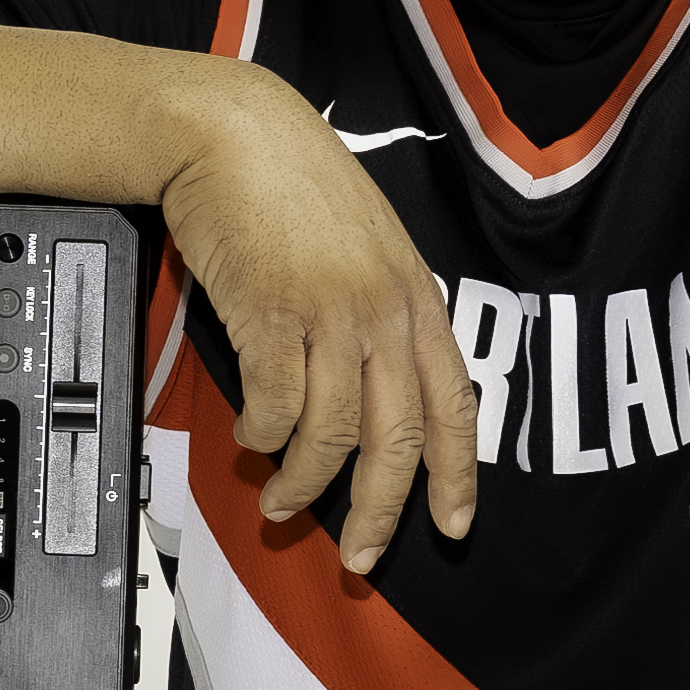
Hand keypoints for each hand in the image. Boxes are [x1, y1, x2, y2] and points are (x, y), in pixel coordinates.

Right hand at [151, 69, 480, 573]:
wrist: (232, 132)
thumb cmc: (294, 185)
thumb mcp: (370, 247)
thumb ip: (385, 313)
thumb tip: (381, 388)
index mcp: (418, 298)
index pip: (455, 405)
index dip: (457, 476)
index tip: (452, 527)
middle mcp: (383, 312)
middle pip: (396, 440)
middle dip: (377, 513)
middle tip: (357, 558)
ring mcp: (329, 314)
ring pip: (330, 436)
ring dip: (302, 484)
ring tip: (279, 503)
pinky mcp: (271, 315)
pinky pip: (275, 405)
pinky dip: (262, 436)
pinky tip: (251, 438)